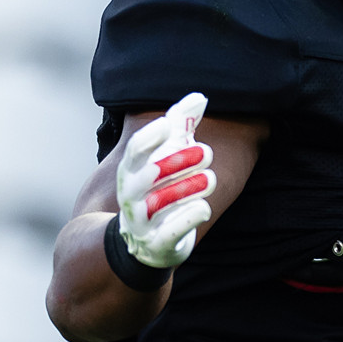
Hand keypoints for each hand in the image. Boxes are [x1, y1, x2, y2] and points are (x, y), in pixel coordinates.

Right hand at [114, 93, 213, 268]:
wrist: (146, 243)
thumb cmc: (160, 190)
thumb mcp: (168, 158)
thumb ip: (182, 128)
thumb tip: (199, 96)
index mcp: (132, 171)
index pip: (135, 151)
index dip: (150, 137)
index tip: (170, 125)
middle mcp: (132, 196)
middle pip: (148, 175)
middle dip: (176, 162)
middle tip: (205, 151)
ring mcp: (142, 222)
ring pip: (158, 204)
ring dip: (185, 188)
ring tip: (210, 178)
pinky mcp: (157, 245)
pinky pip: (168, 233)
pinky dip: (185, 219)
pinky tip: (204, 207)